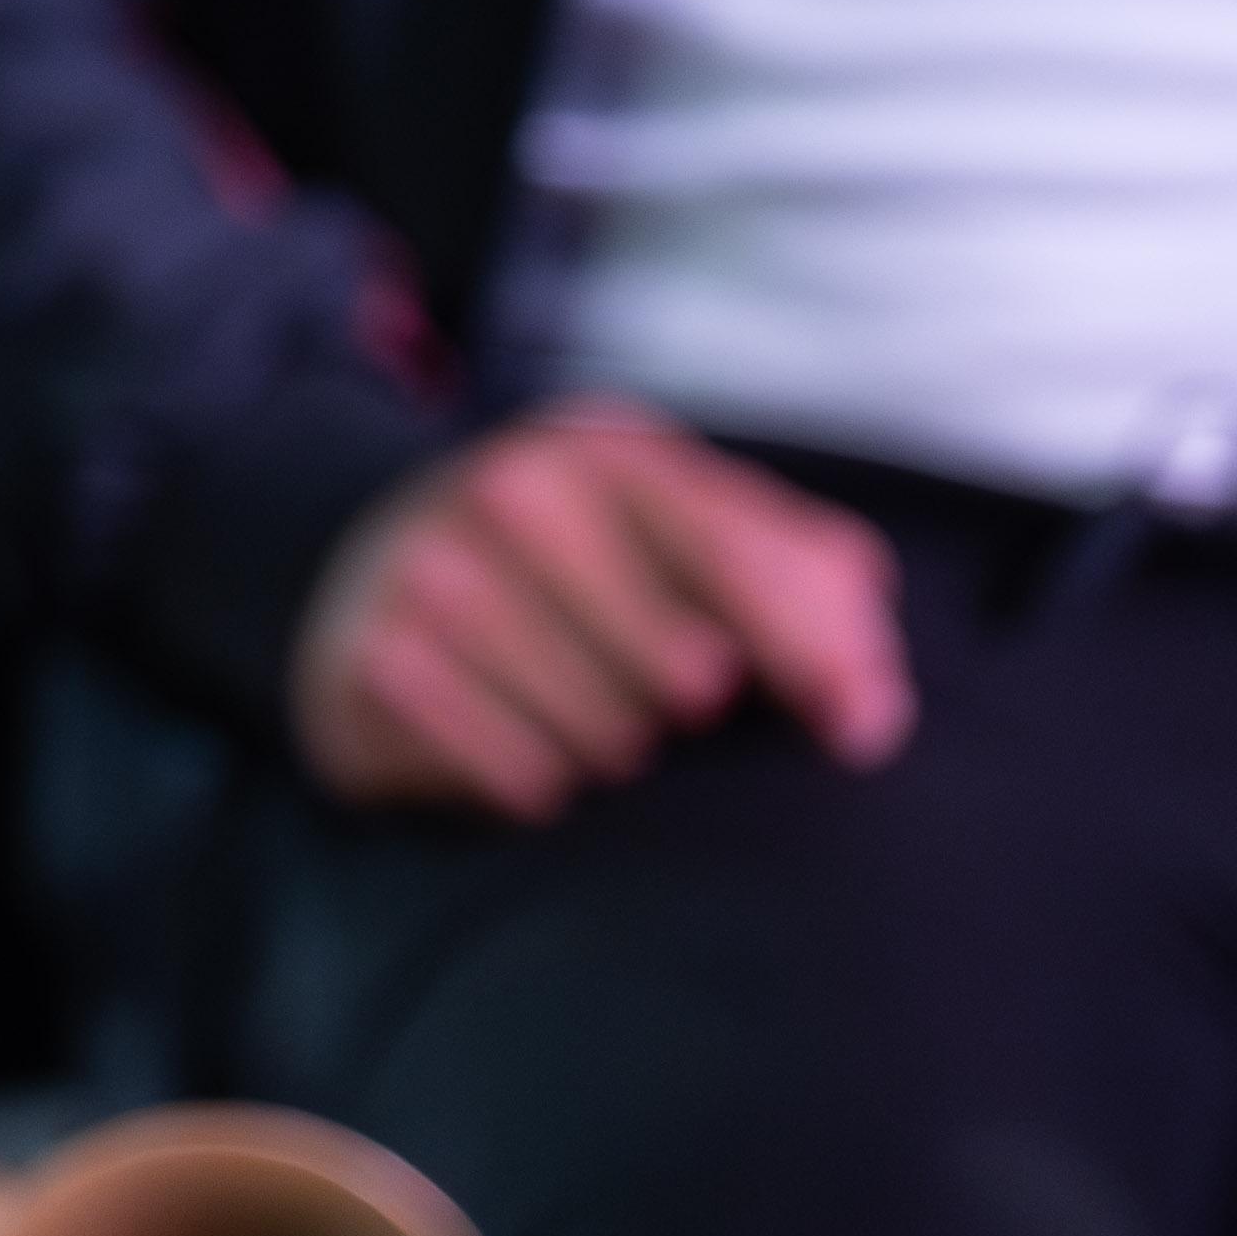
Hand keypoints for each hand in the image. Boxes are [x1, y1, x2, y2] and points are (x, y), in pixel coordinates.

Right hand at [289, 403, 915, 815]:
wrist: (369, 565)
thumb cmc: (582, 570)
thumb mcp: (689, 539)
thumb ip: (811, 597)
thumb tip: (867, 713)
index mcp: (606, 451)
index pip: (735, 551)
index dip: (812, 652)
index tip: (857, 731)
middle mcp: (508, 491)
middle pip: (680, 672)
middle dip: (692, 712)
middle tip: (666, 705)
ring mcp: (429, 570)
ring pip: (601, 734)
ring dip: (615, 753)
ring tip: (590, 721)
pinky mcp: (373, 661)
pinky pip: (515, 776)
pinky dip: (539, 785)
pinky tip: (526, 750)